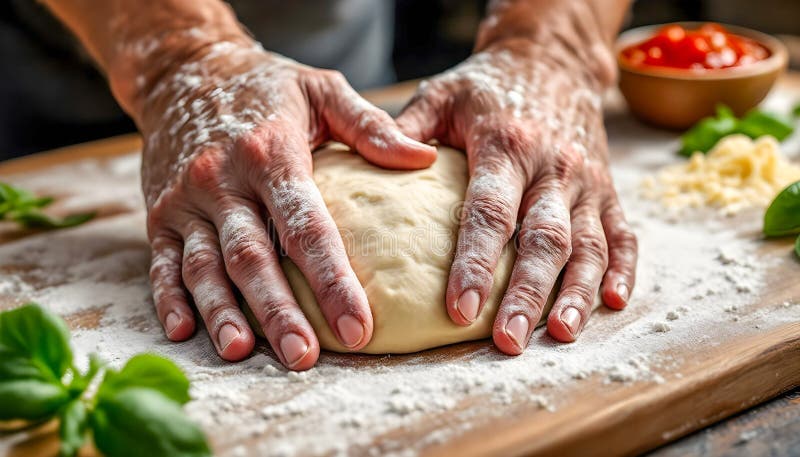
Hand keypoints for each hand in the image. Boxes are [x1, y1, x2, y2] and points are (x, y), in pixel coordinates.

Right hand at [139, 39, 435, 367]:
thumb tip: (424, 158)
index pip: (306, 225)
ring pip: (205, 265)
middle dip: (278, 310)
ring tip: (242, 352)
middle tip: (304, 357)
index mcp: (270, 152)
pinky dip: (168, 298)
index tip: (358, 326)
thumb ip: (370, 126)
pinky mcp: (159, 214)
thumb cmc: (265, 87)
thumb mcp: (321, 90)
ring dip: (223, 311)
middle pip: (253, 256)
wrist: (184, 70)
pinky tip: (185, 332)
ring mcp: (186, 200)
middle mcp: (223, 179)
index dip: (332, 279)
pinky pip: (161, 261)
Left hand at [396, 37, 637, 353]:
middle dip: (527, 295)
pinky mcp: (608, 190)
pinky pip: (623, 233)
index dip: (476, 262)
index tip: (460, 308)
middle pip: (544, 239)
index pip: (490, 212)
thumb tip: (371, 169)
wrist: (552, 58)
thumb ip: (407, 129)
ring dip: (576, 293)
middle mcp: (553, 167)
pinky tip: (614, 302)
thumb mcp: (442, 93)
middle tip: (508, 342)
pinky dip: (624, 269)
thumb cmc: (487, 85)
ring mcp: (587, 181)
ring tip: (560, 335)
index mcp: (507, 145)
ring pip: (588, 244)